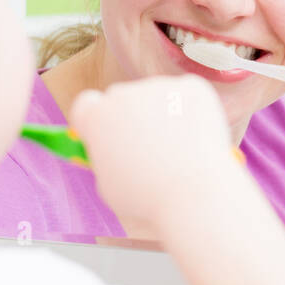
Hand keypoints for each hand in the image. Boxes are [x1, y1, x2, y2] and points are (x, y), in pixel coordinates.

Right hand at [68, 75, 238, 234]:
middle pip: (123, 99)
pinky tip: (196, 138)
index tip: (109, 134)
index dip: (98, 120)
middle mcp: (123, 94)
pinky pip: (187, 95)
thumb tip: (112, 147)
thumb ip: (106, 158)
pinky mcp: (191, 86)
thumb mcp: (108, 183)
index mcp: (95, 116)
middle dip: (132, 117)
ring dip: (164, 115)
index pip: (88, 105)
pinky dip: (192, 111)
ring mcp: (158, 86)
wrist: (193, 195)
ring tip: (179, 152)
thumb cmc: (147, 198)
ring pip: (158, 98)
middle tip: (152, 148)